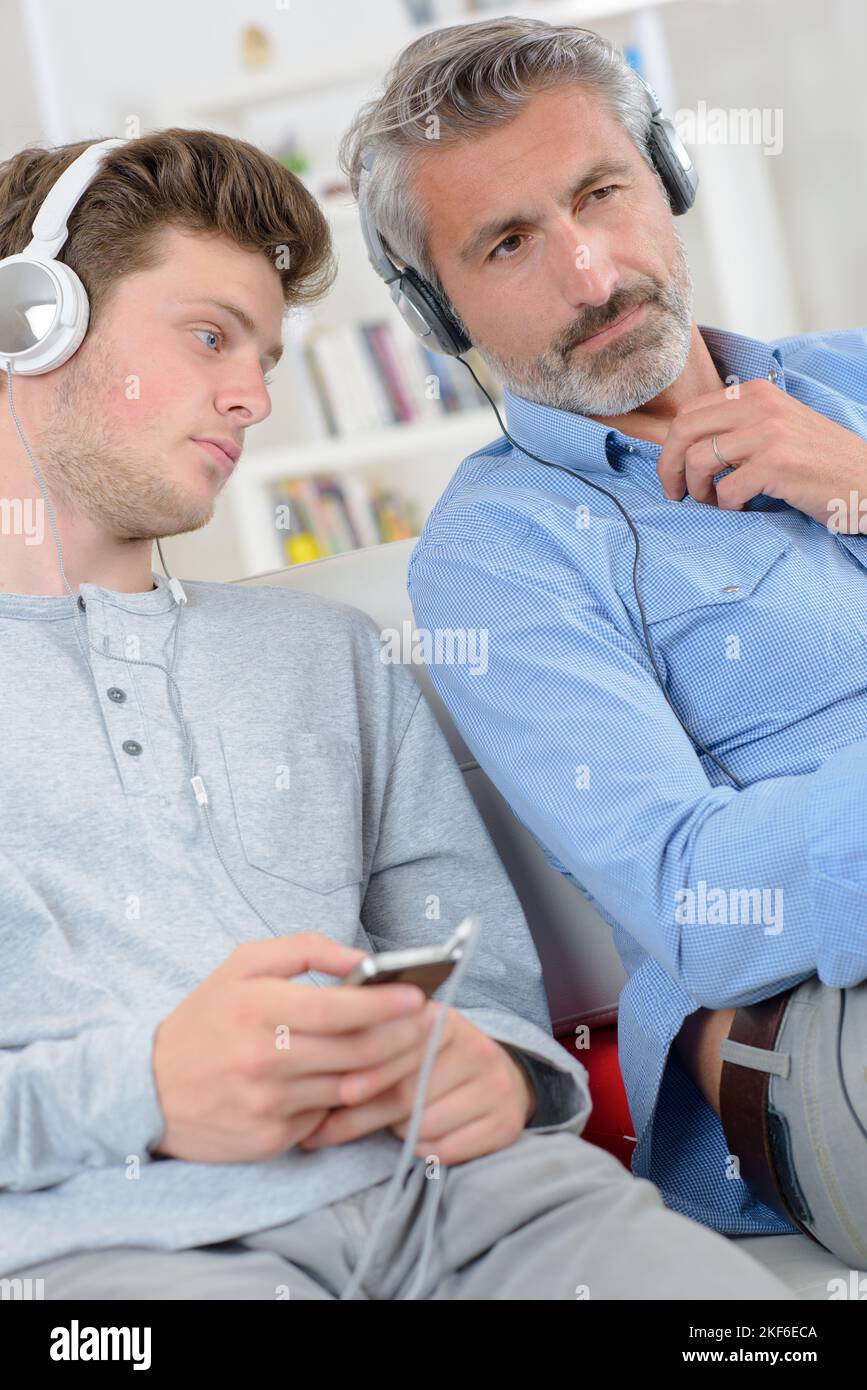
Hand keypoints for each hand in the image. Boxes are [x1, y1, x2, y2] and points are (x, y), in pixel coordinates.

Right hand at [149, 933, 430, 1163]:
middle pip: (356, 1052)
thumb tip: (362, 959)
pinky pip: (327, 1116)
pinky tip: (362, 1079)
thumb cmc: (206, 1019)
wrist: (147, 1090)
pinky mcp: (270, 1140)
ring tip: (409, 1049)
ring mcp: (267, 1105)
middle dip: (403, 1036)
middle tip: (429, 1023)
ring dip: (388, 1069)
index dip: (386, 1003)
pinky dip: (348, 1098)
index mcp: (257, 1008)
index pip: (340, 1009)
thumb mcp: (243, 965)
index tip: (418, 995)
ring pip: (350, 1088)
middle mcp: (262, 1060)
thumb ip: (306, 950)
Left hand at [298, 1005, 535, 1165]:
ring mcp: (495, 1085)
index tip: (330, 1098)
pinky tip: (418, 1138)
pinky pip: (447, 1149)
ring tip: (392, 1124)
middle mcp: (474, 1047)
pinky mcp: (506, 1121)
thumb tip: (314, 1077)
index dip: (361, 1078)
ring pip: (424, 1124)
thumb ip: (367, 1048)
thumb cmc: (430, 1061)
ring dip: (399, 1132)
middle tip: (326, 1132)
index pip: (394, 1050)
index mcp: (442, 1019)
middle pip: (406, 1094)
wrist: (494, 1079)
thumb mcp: (403, 1043)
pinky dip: (425, 1150)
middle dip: (364, 1116)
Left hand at [656, 378, 866, 530]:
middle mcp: (760, 406)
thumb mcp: (776, 426)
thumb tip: (684, 446)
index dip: (670, 447)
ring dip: (697, 490)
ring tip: (714, 502)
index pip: (689, 412)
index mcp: (755, 393)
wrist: (866, 479)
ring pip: (698, 460)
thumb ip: (737, 427)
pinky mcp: (777, 465)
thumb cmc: (817, 460)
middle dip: (668, 468)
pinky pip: (726, 490)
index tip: (673, 472)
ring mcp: (769, 434)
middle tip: (676, 493)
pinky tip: (742, 508)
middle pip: (683, 431)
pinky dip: (727, 506)